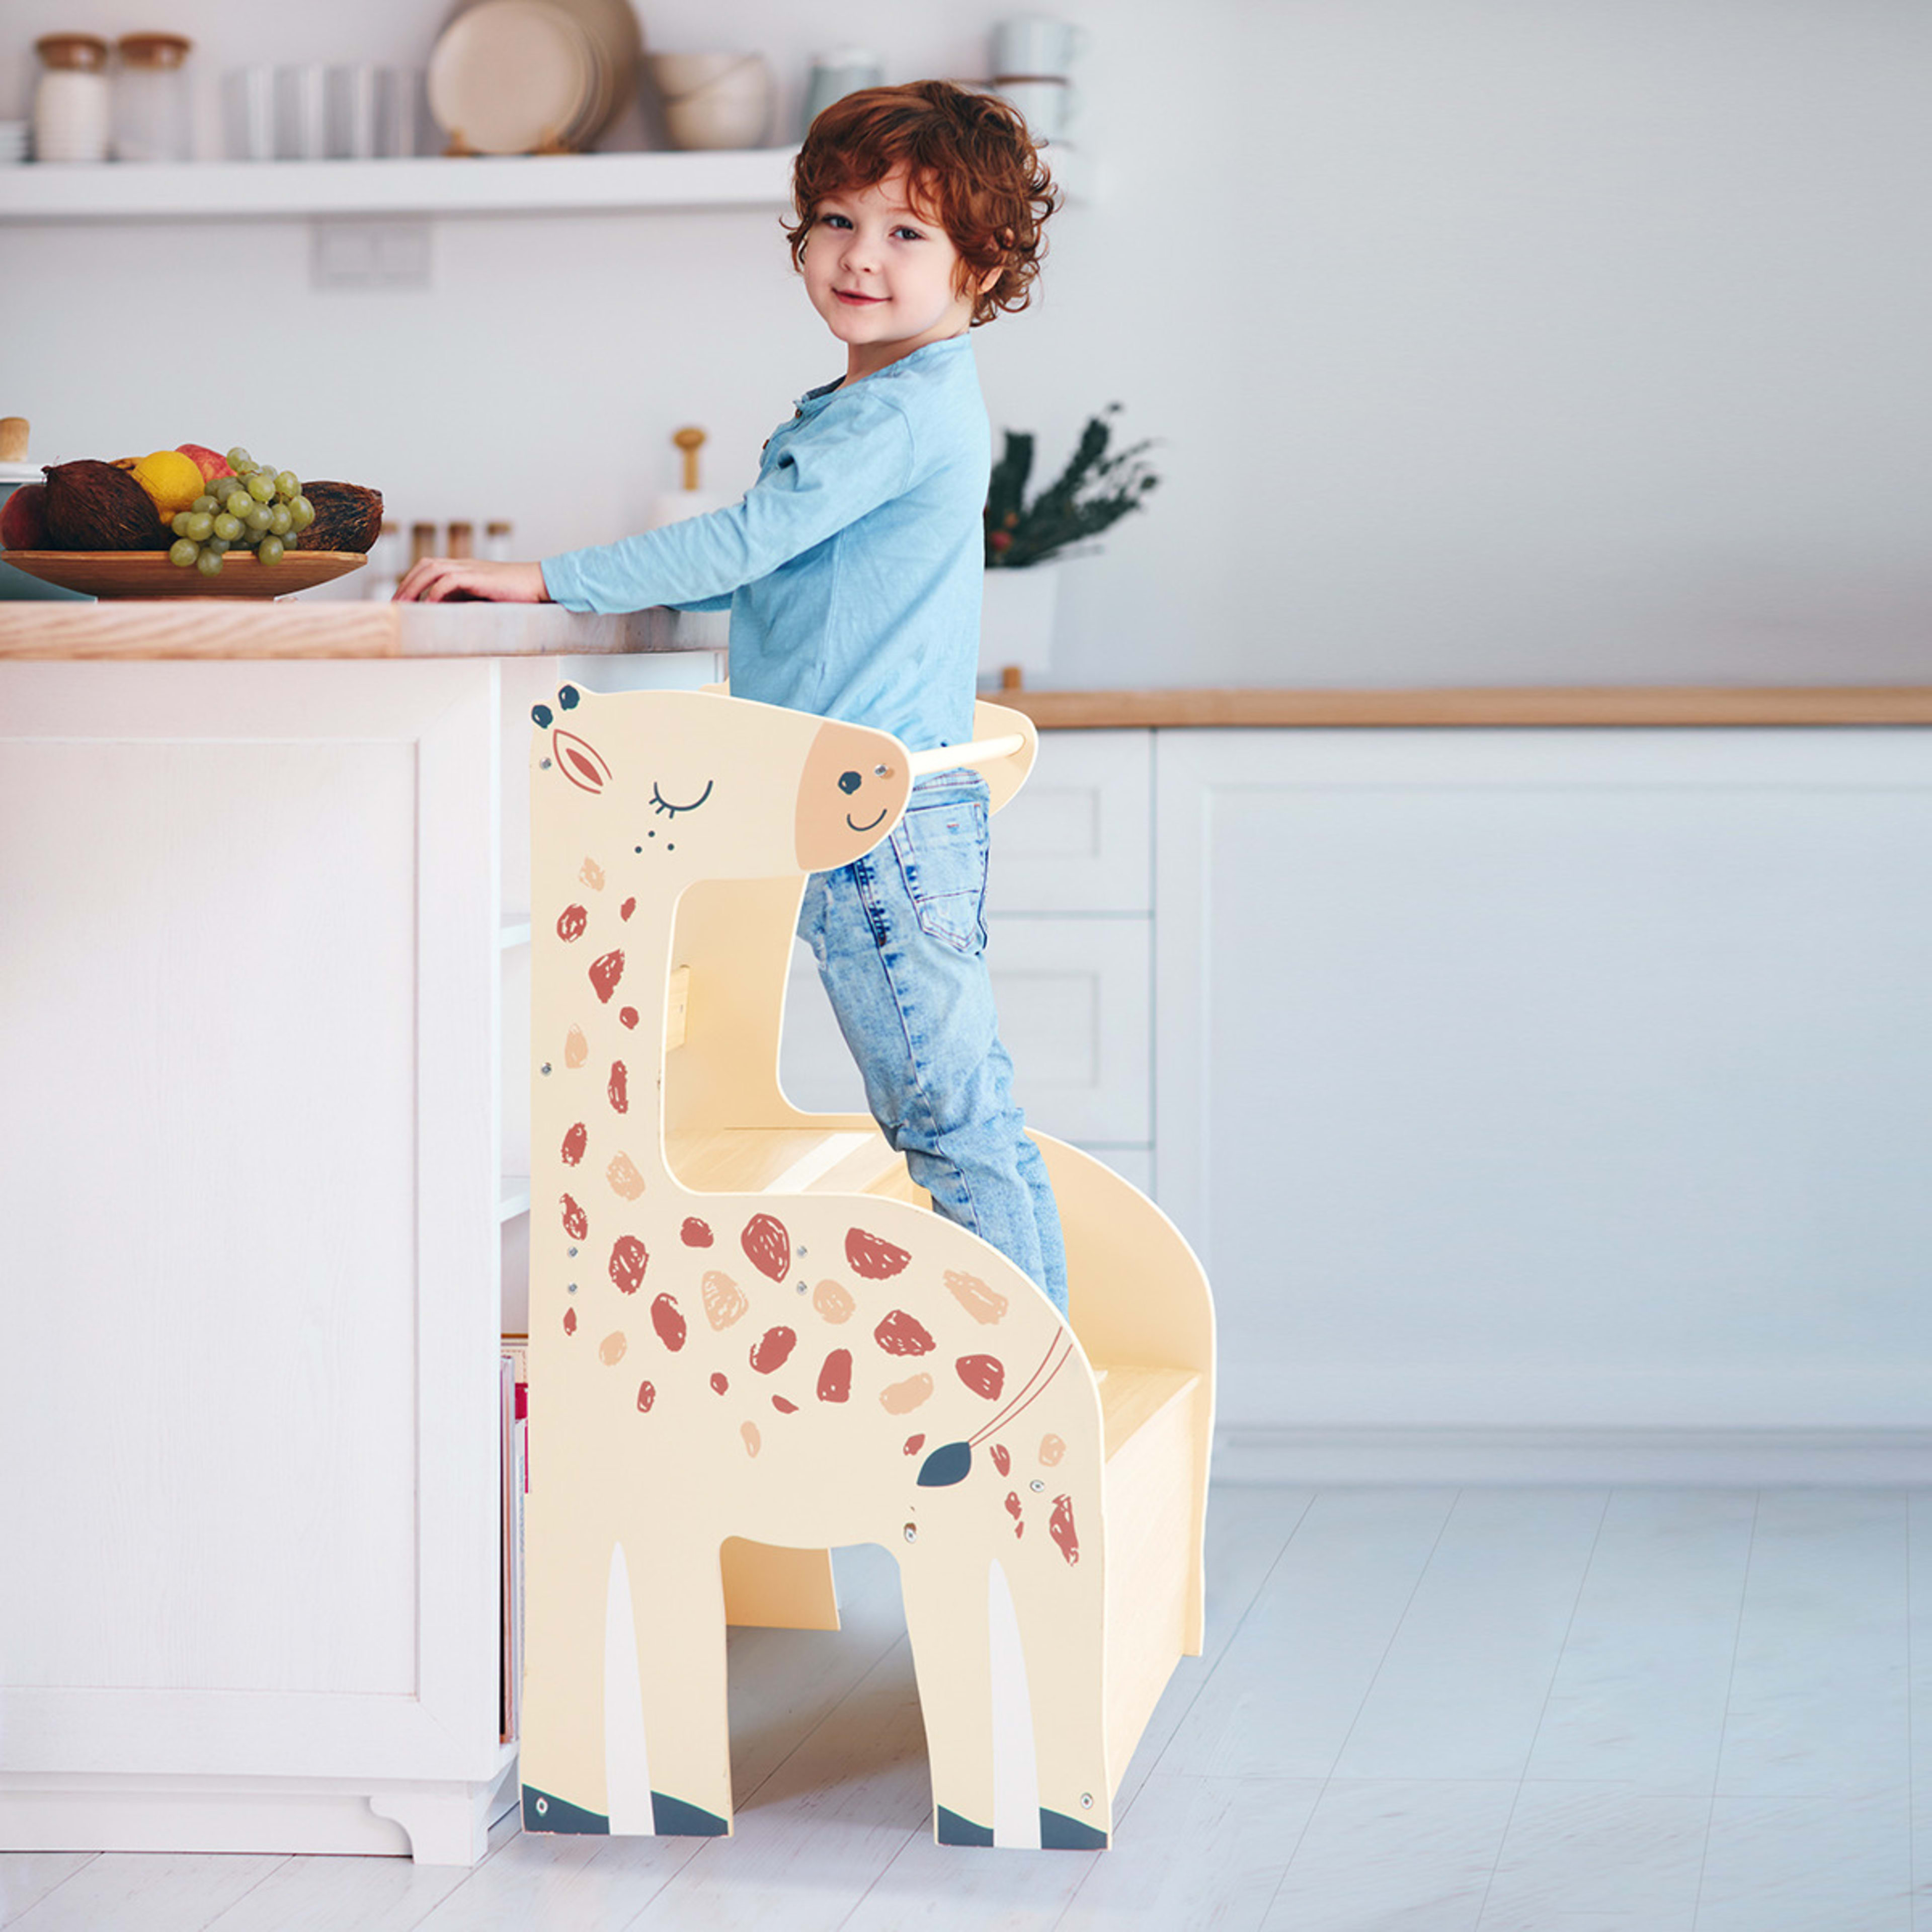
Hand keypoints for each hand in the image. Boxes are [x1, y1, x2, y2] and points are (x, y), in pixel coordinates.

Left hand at [392, 556, 550, 602]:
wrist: (542, 585)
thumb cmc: (520, 597)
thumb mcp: (487, 601)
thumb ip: (467, 604)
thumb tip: (445, 620)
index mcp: (465, 569)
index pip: (429, 569)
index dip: (411, 583)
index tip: (400, 603)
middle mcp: (464, 565)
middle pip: (424, 566)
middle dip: (405, 584)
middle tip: (393, 605)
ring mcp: (471, 568)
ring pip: (431, 570)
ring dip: (413, 587)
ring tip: (403, 605)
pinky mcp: (478, 576)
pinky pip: (448, 581)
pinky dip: (434, 593)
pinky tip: (427, 607)